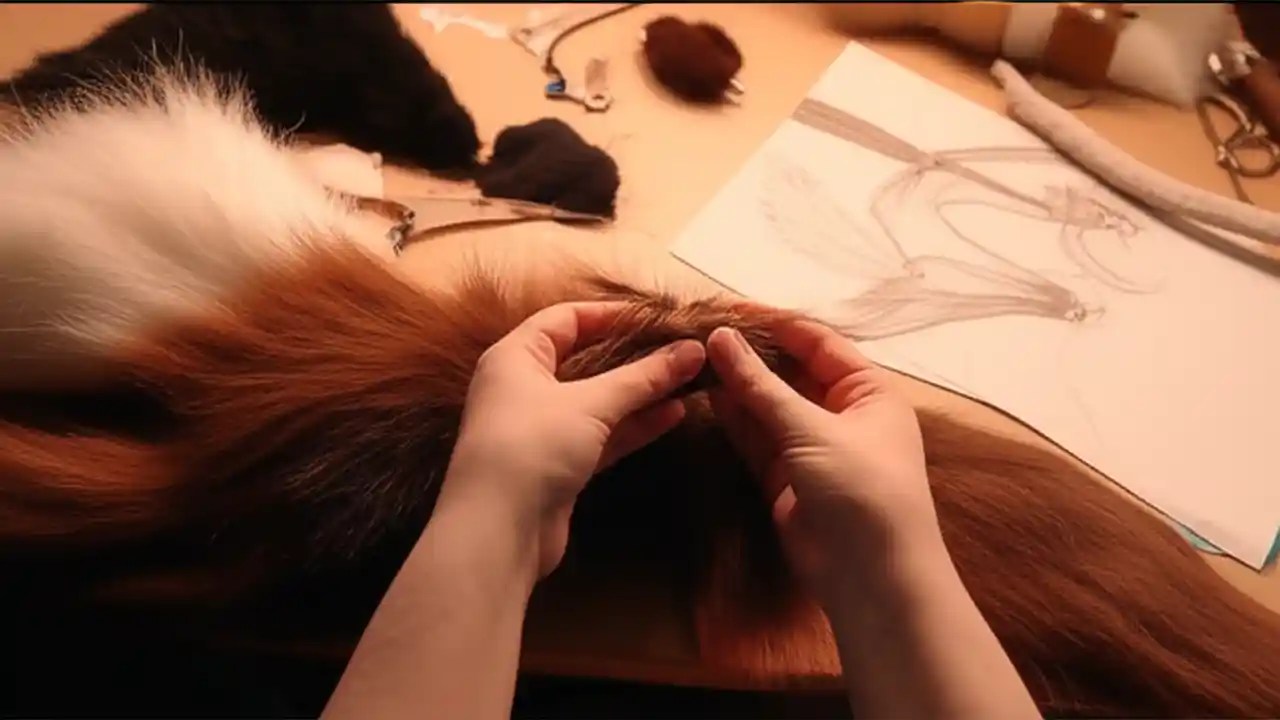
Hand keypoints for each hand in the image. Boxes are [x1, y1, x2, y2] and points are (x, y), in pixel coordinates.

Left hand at [440, 301, 706, 580]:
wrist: (497, 531)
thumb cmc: (533, 446)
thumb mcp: (591, 404)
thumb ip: (643, 377)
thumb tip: (693, 349)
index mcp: (516, 356)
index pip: (565, 319)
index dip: (610, 314)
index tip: (656, 316)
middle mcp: (523, 388)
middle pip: (585, 360)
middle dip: (633, 357)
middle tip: (680, 349)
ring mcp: (540, 430)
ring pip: (597, 402)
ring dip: (639, 394)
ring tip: (689, 381)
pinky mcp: (557, 466)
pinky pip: (600, 436)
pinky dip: (632, 426)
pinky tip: (672, 415)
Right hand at [705, 321, 938, 598]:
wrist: (873, 578)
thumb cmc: (862, 490)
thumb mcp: (813, 430)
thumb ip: (761, 386)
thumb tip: (720, 338)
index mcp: (869, 392)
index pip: (819, 342)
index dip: (776, 323)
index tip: (728, 307)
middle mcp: (842, 414)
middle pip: (792, 372)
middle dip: (752, 355)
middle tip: (702, 331)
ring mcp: (814, 448)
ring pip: (770, 407)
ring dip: (739, 386)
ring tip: (695, 358)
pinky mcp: (788, 479)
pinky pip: (759, 440)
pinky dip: (736, 420)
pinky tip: (709, 395)